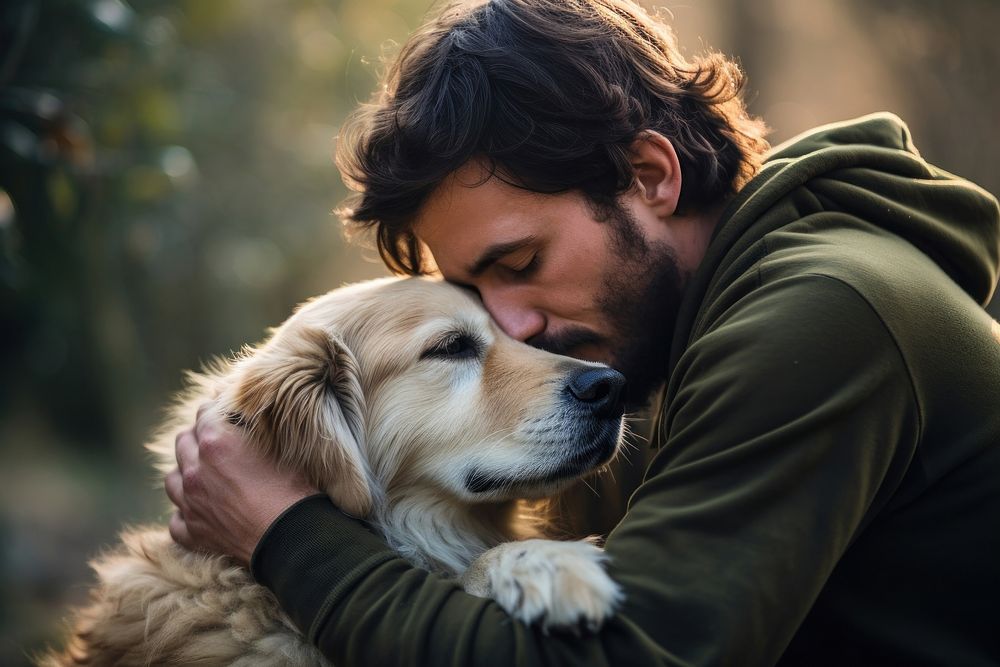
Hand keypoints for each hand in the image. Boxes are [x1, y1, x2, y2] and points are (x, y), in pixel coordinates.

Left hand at [165, 401, 318, 564]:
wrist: (288, 538)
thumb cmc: (291, 490)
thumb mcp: (278, 447)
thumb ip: (253, 428)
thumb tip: (245, 416)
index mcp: (216, 444)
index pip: (204, 414)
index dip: (215, 410)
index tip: (224, 412)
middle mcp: (195, 471)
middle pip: (183, 441)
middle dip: (197, 436)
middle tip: (214, 440)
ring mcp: (189, 503)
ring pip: (172, 479)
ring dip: (185, 472)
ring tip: (201, 475)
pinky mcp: (192, 533)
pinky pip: (176, 519)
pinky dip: (185, 512)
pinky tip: (199, 510)